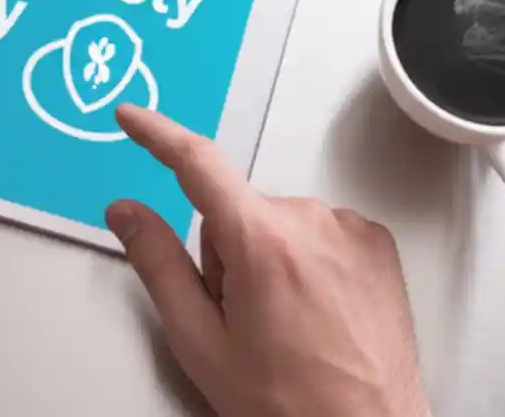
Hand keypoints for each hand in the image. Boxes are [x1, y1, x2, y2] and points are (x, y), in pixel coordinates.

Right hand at [107, 105, 428, 416]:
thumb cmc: (288, 403)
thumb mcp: (200, 341)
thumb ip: (158, 265)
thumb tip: (126, 212)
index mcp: (262, 243)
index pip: (197, 165)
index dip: (157, 135)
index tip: (131, 116)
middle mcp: (312, 220)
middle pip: (236, 213)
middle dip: (226, 256)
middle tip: (242, 320)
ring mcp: (351, 229)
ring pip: (277, 224)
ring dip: (269, 261)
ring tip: (287, 326)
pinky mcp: (377, 243)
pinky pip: (318, 233)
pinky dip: (307, 264)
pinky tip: (317, 315)